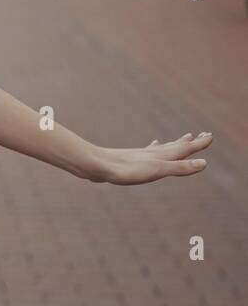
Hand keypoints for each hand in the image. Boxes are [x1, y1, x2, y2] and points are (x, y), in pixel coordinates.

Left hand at [79, 132, 211, 184]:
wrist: (95, 165)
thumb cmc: (125, 170)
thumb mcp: (156, 170)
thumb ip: (179, 168)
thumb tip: (204, 164)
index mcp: (160, 157)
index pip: (184, 149)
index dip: (198, 145)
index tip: (210, 136)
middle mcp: (152, 154)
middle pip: (175, 147)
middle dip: (190, 142)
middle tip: (202, 134)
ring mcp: (141, 155)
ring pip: (163, 148)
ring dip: (175, 144)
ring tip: (183, 138)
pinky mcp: (129, 159)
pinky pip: (148, 151)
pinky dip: (155, 148)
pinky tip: (151, 146)